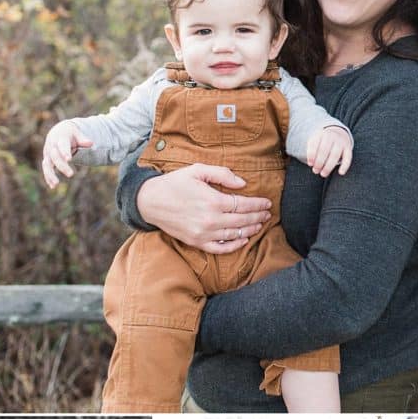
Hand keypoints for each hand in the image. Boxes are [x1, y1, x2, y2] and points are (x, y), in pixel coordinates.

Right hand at [41, 121, 93, 187]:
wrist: (57, 132)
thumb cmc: (70, 134)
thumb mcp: (77, 134)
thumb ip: (83, 139)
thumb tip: (91, 143)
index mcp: (60, 138)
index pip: (62, 145)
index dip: (65, 152)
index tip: (69, 159)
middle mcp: (52, 146)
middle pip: (55, 156)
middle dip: (62, 166)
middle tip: (71, 174)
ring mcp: (48, 153)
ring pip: (47, 164)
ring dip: (50, 174)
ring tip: (55, 184)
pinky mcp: (47, 160)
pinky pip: (46, 169)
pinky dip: (48, 177)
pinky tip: (52, 187)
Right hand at [136, 163, 271, 253]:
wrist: (150, 201)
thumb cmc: (175, 183)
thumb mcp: (197, 170)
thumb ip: (222, 174)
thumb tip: (243, 184)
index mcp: (212, 201)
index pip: (244, 204)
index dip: (258, 204)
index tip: (267, 203)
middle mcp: (210, 220)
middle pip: (242, 220)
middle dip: (258, 216)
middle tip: (268, 214)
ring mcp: (203, 234)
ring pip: (235, 234)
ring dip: (250, 230)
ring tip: (260, 224)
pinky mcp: (197, 242)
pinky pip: (220, 248)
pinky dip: (234, 245)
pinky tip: (243, 240)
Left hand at [307, 126, 352, 176]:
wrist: (339, 133)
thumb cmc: (323, 141)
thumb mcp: (315, 141)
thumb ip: (311, 150)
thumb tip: (311, 163)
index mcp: (321, 134)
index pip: (315, 144)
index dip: (311, 155)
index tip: (310, 164)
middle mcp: (331, 136)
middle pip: (324, 150)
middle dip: (319, 162)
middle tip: (315, 171)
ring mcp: (341, 142)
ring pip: (335, 155)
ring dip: (328, 166)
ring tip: (323, 174)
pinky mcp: (348, 148)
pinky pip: (348, 157)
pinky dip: (345, 165)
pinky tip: (341, 173)